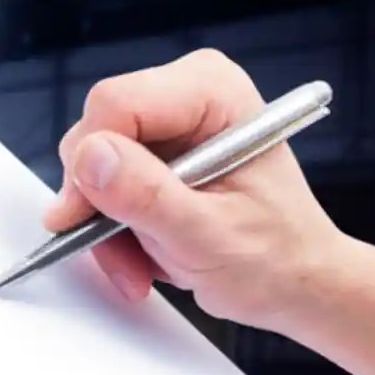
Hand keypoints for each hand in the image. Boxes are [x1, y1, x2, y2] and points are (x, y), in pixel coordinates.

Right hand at [44, 49, 344, 332]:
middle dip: (98, 202)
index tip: (80, 217)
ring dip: (104, 224)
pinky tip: (142, 253)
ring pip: (90, 163)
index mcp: (214, 93)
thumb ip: (147, 195)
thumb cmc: (273, 257)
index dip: (88, 161)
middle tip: (123, 253)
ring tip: (142, 263)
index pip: (115, 103)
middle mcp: (187, 94)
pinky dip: (110, 226)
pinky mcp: (151, 150)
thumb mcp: (207, 235)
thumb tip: (90, 157)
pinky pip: (100, 181)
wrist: (293, 281)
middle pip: (95, 131)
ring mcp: (166, 122)